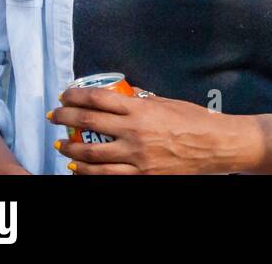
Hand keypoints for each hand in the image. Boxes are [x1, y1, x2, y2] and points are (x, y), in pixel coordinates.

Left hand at [49, 86, 245, 173]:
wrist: (216, 145)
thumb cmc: (196, 121)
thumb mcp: (167, 103)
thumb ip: (143, 103)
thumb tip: (122, 99)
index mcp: (141, 109)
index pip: (98, 98)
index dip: (76, 95)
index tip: (66, 95)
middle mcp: (134, 131)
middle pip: (88, 122)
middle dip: (65, 118)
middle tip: (55, 116)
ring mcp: (136, 156)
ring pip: (91, 154)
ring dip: (70, 148)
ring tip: (61, 145)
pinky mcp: (141, 174)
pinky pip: (106, 175)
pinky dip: (87, 172)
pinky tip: (78, 168)